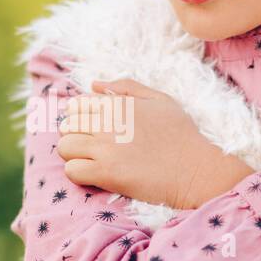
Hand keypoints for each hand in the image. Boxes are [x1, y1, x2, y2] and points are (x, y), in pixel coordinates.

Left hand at [55, 78, 248, 209]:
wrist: (196, 170)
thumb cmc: (181, 134)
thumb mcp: (159, 99)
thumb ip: (126, 87)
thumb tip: (94, 85)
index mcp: (117, 104)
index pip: (76, 105)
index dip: (82, 118)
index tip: (96, 130)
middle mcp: (107, 123)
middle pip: (67, 127)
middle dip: (76, 136)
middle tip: (94, 148)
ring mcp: (105, 149)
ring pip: (64, 148)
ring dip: (74, 155)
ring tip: (93, 161)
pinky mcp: (106, 173)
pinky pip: (72, 171)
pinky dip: (79, 174)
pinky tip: (95, 175)